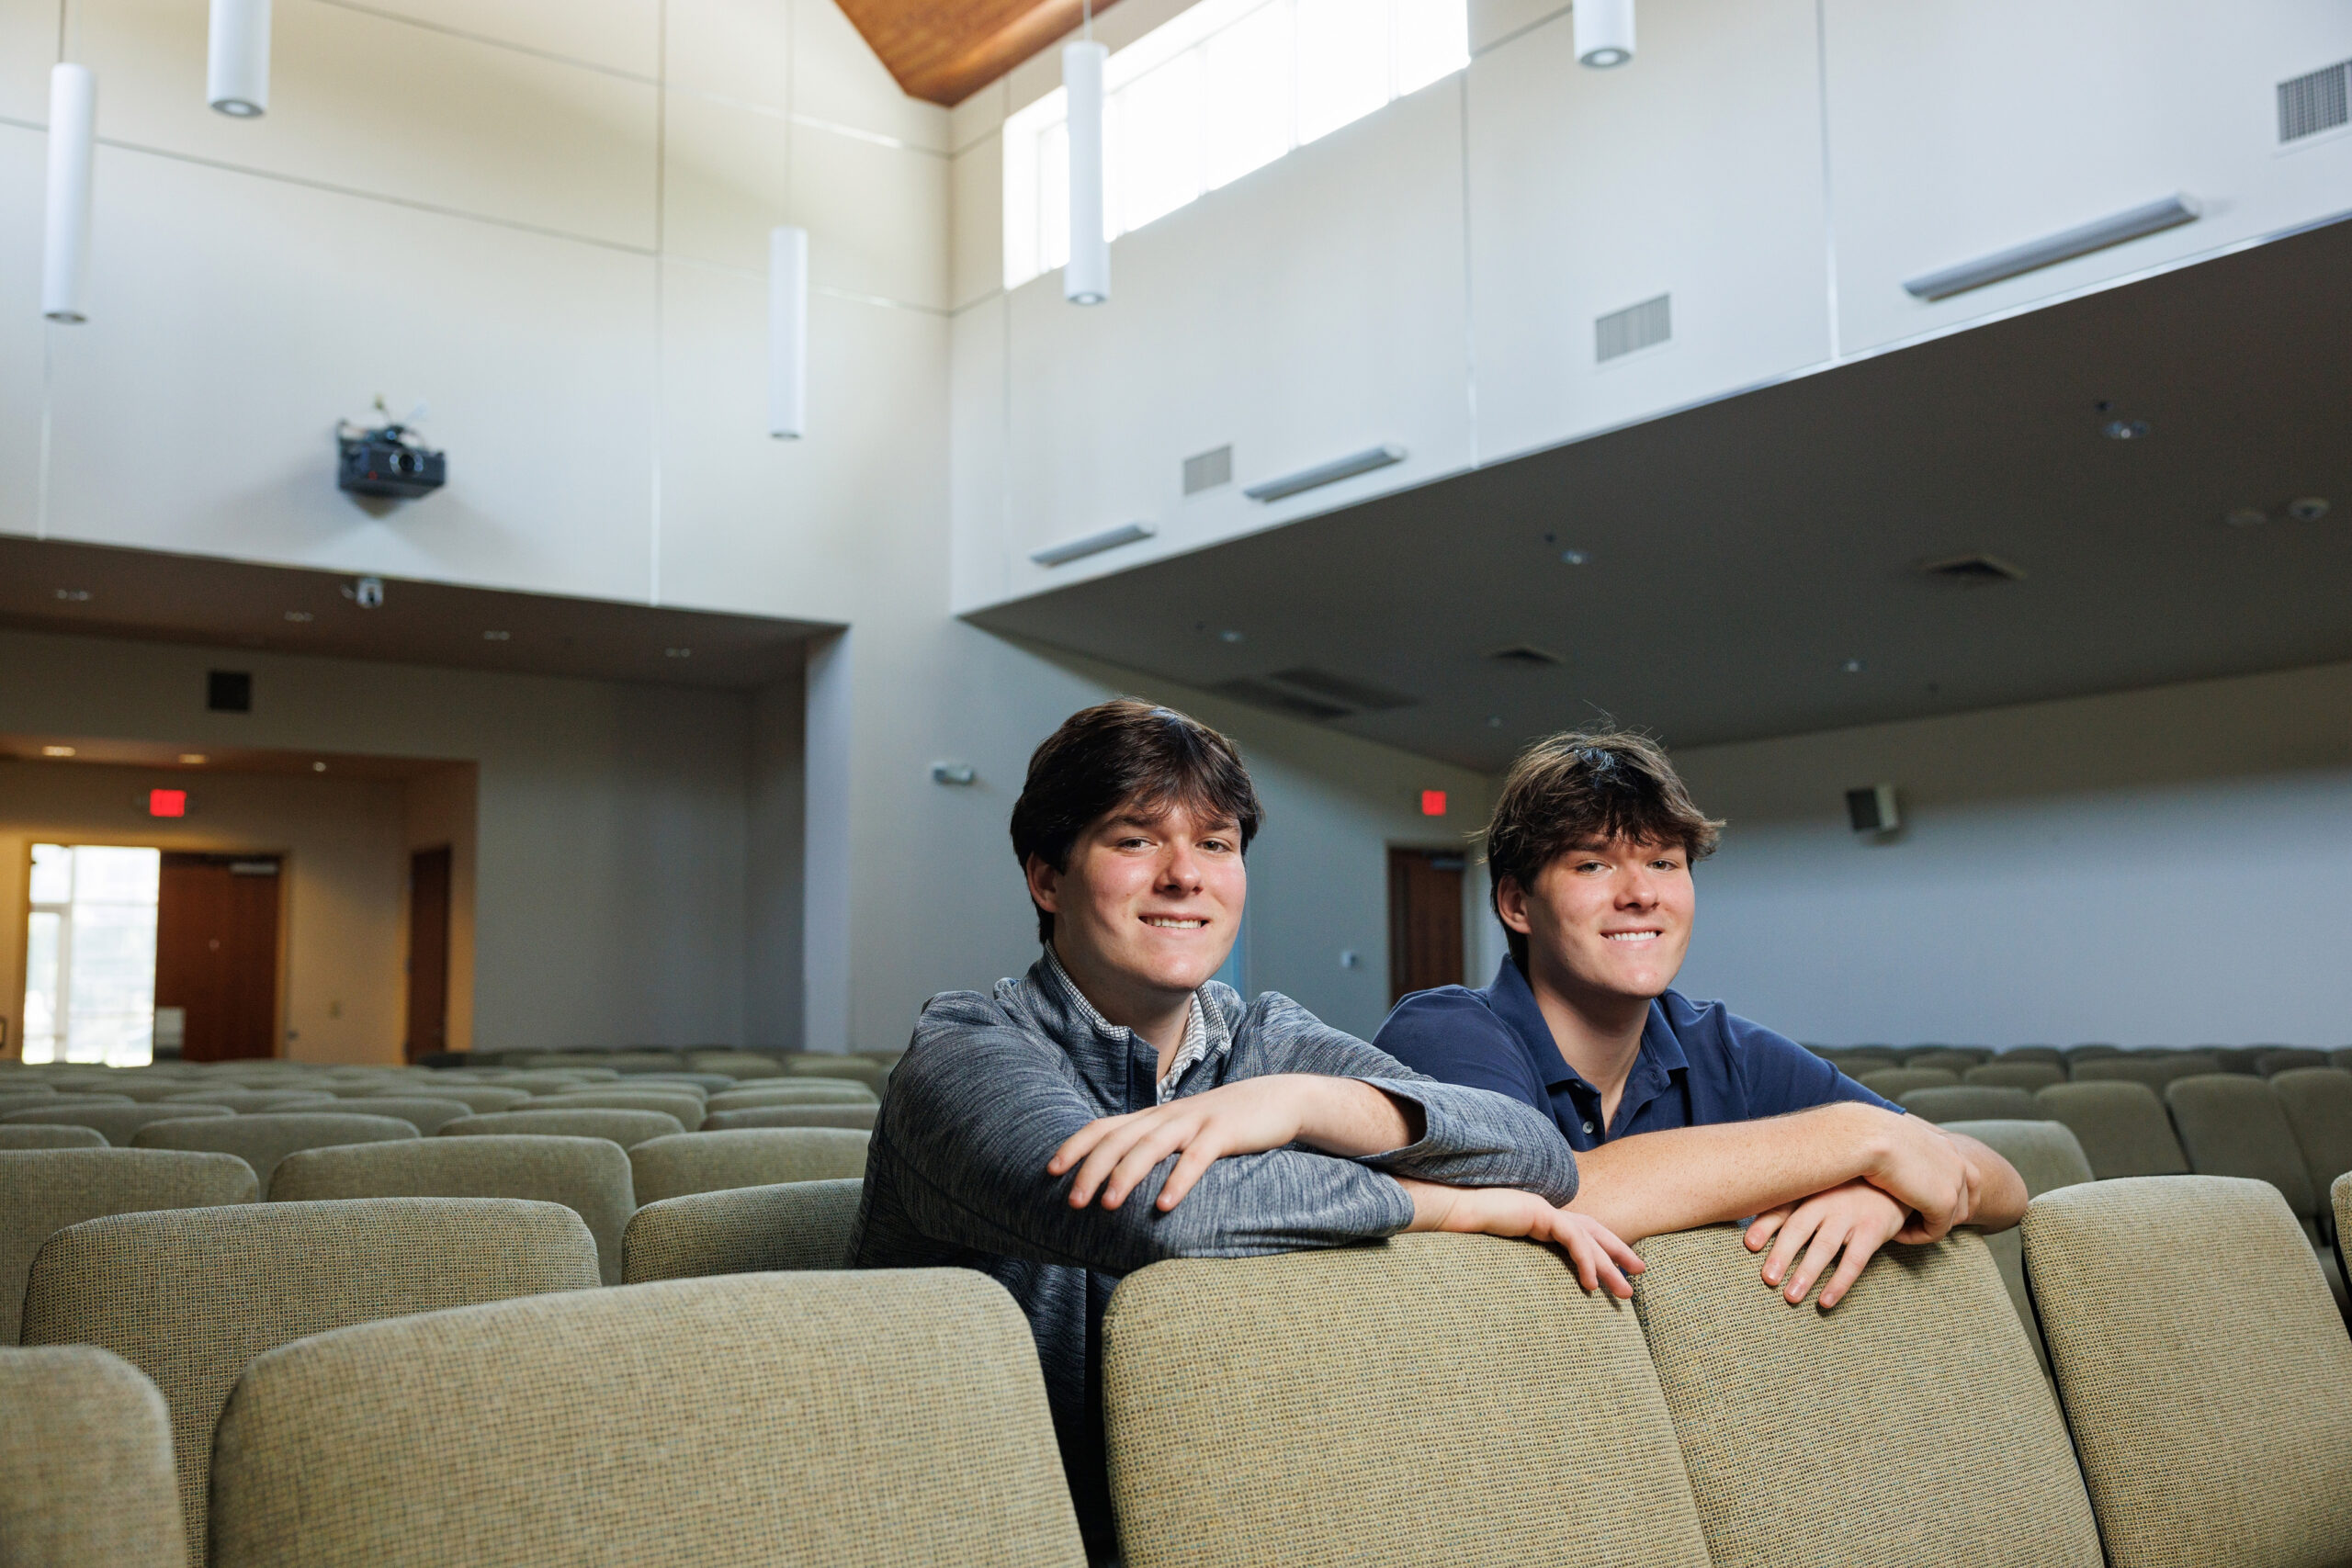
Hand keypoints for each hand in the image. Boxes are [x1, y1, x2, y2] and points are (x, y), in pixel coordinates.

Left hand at [1047, 1076, 1406, 1212]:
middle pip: (1119, 1139)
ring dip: (1125, 1176)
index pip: (1104, 1127)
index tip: (1050, 1171)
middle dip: (1091, 1169)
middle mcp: (1167, 1116)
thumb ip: (1154, 1146)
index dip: (1075, 1146)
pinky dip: (1178, 1181)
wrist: (1278, 1099)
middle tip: (1072, 1201)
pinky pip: (1196, 1159)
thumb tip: (1118, 1175)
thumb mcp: (1183, 1132)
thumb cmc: (1224, 1124)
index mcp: (1154, 1117)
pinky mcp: (1223, 1133)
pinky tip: (1164, 1205)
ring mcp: (1194, 1122)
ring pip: (1150, 1146)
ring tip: (1107, 1205)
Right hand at [1398, 1180, 1645, 1298]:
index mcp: (1537, 1218)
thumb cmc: (1463, 1234)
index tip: (1621, 1267)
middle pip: (1593, 1230)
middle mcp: (1544, 1211)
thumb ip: (1518, 1262)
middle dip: (1619, 1252)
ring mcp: (1542, 1209)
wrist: (1447, 1212)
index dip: (1602, 1247)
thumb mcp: (1499, 1253)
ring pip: (1588, 1237)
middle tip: (1640, 1273)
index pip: (1579, 1231)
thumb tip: (1524, 1291)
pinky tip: (1589, 1283)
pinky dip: (1584, 1260)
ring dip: (1609, 1265)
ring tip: (1624, 1291)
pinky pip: (1571, 1237)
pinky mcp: (1538, 1212)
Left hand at [1744, 1180, 1906, 1308]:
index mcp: (1808, 1189)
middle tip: (1768, 1279)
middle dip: (1781, 1254)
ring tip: (1791, 1296)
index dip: (1764, 1225)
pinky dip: (1839, 1282)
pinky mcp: (1873, 1229)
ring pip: (1824, 1246)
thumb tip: (1750, 1232)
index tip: (1750, 1245)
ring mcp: (1850, 1214)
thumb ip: (1788, 1204)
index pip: (1781, 1207)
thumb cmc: (1844, 1189)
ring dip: (1807, 1272)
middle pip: (1798, 1228)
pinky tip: (1825, 1301)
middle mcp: (1826, 1199)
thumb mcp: (1818, 1189)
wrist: (1893, 1179)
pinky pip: (1855, 1260)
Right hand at [1856, 1110, 1978, 1239]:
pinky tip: (1894, 1232)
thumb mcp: (1893, 1144)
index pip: (1964, 1180)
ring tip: (1897, 1228)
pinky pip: (1935, 1232)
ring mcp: (1955, 1183)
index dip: (1946, 1199)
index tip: (1918, 1209)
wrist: (1868, 1137)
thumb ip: (1904, 1156)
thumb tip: (1894, 1165)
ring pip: (1949, 1220)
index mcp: (1946, 1147)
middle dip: (1940, 1218)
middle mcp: (1957, 1163)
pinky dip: (1915, 1237)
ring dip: (1925, 1228)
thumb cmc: (1868, 1138)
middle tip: (1909, 1223)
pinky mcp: (1944, 1203)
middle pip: (1964, 1203)